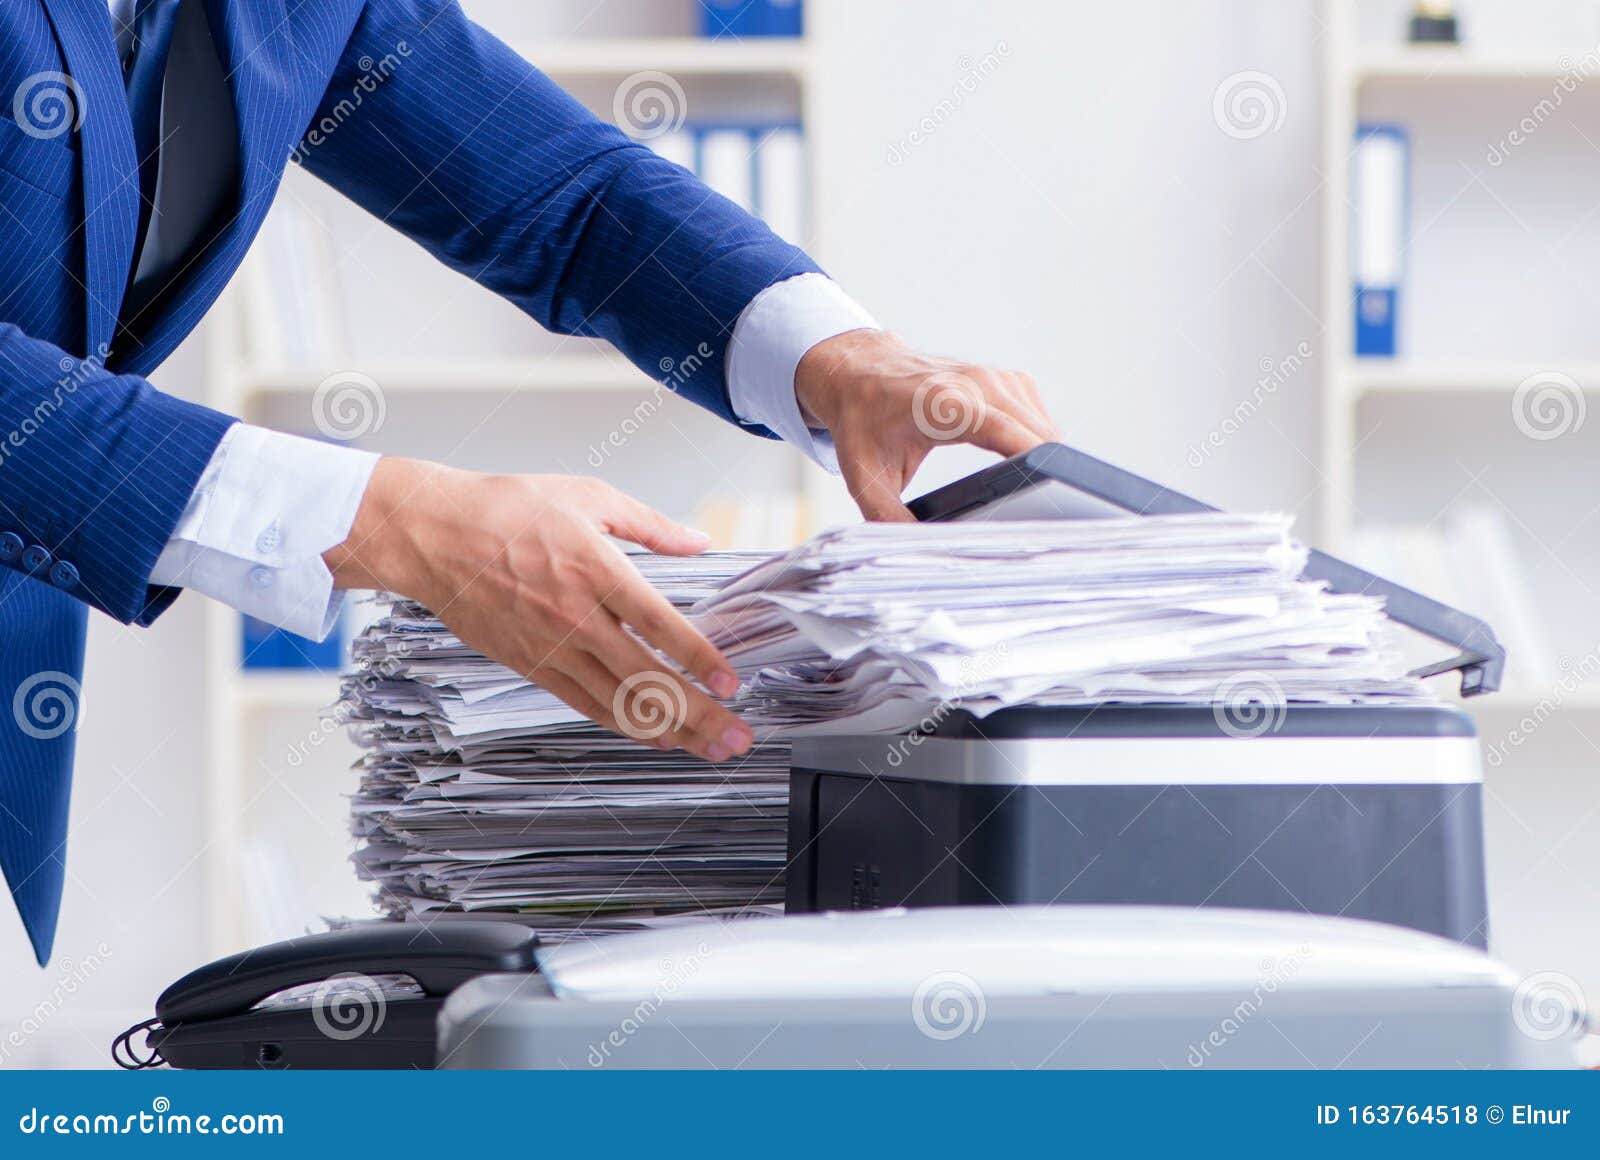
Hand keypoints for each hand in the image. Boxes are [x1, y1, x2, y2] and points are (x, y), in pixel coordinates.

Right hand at [324, 459, 752, 761]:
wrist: (432, 534)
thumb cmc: (505, 508)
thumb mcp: (587, 496)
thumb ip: (649, 523)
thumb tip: (697, 540)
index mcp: (595, 568)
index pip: (660, 625)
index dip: (699, 658)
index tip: (730, 683)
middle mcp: (576, 616)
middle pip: (647, 678)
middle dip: (699, 714)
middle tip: (736, 737)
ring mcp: (551, 646)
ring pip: (619, 702)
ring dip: (671, 730)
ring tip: (710, 748)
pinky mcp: (530, 665)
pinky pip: (585, 704)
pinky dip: (623, 724)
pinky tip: (656, 735)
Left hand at [794, 329, 1058, 520]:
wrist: (859, 372)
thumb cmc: (862, 420)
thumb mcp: (866, 477)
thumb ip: (889, 519)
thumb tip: (917, 554)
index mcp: (945, 403)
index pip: (1009, 433)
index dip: (1036, 465)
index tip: (1052, 499)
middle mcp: (978, 383)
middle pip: (1039, 436)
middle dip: (1046, 476)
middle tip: (1034, 517)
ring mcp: (998, 378)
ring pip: (1046, 430)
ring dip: (1044, 461)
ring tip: (1023, 494)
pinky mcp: (1008, 381)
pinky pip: (1040, 419)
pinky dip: (1036, 444)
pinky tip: (1018, 464)